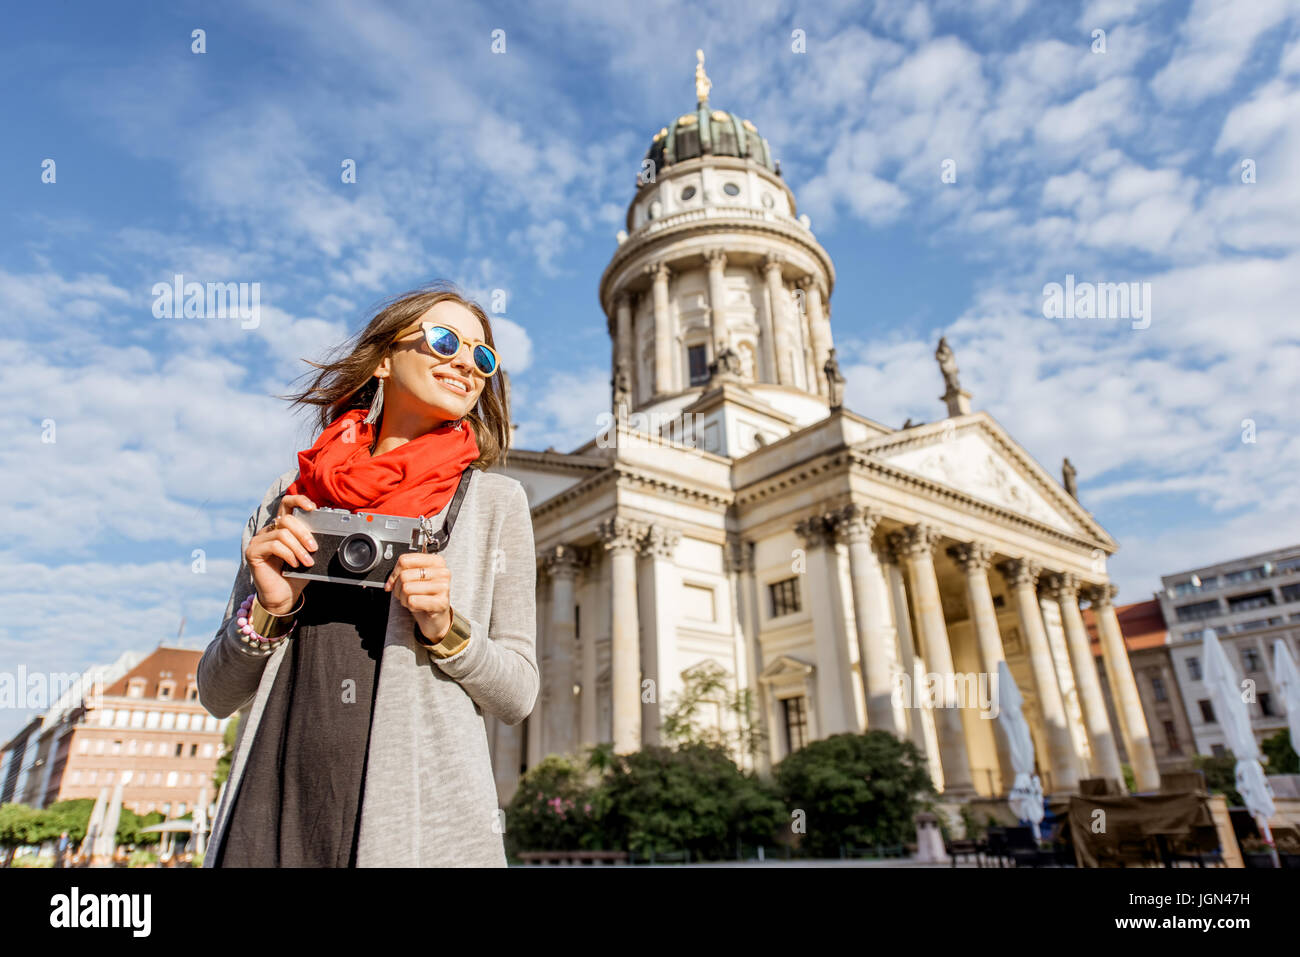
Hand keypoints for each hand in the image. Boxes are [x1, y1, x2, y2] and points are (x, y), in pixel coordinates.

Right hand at [244, 494, 317, 615]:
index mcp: (282, 527)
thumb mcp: (308, 555)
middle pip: (286, 518)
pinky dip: (288, 554)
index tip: (313, 507)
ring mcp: (259, 540)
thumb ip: (312, 542)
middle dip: (304, 533)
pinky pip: (274, 545)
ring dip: (299, 548)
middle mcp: (269, 530)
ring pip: (282, 533)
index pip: (286, 504)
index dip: (299, 500)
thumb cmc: (295, 575)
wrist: (283, 597)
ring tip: (307, 561)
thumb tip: (328, 534)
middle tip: (314, 548)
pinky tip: (294, 564)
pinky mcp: (253, 551)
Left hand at [385, 552, 451, 642]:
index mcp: (436, 561)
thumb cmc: (425, 596)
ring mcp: (443, 587)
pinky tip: (418, 606)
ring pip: (407, 588)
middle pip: (404, 575)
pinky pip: (413, 601)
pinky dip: (410, 606)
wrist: (436, 616)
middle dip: (398, 588)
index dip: (394, 573)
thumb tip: (390, 582)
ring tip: (413, 600)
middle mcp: (442, 572)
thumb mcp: (414, 579)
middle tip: (405, 594)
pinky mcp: (441, 602)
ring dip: (404, 599)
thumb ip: (402, 573)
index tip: (394, 581)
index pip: (405, 560)